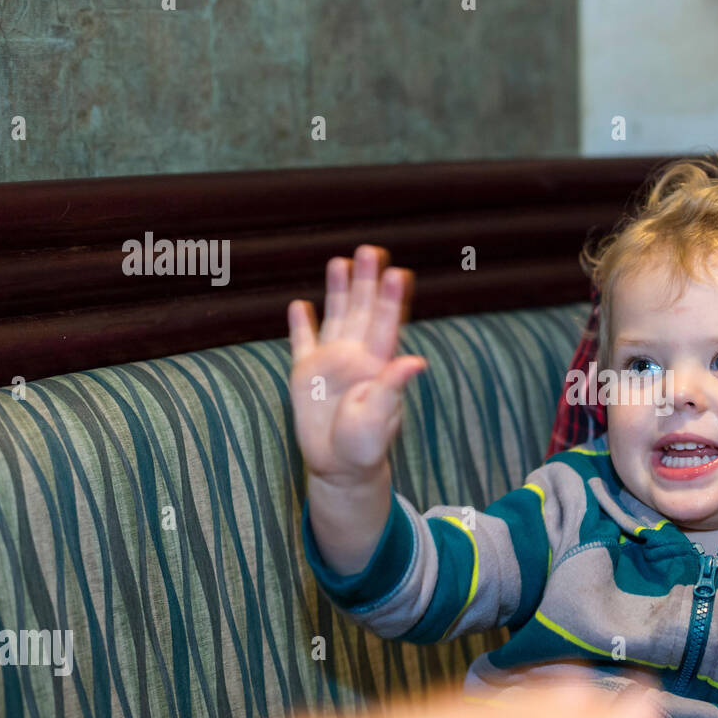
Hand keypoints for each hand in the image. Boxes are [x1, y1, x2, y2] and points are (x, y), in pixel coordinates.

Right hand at [287, 244, 428, 484]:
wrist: (340, 467)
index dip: (393, 299)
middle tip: (370, 250)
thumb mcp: (380, 418)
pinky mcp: (306, 375)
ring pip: (336, 318)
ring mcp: (331, 362)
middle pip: (363, 311)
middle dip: (366, 281)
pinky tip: (299, 305)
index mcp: (378, 365)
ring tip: (340, 262)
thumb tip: (418, 361)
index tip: (399, 273)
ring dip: (338, 291)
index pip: (387, 325)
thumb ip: (393, 387)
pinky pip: (302, 343)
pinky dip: (300, 325)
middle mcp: (356, 357)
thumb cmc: (365, 447)